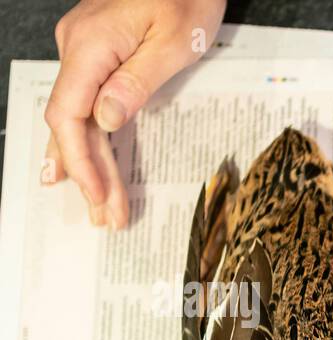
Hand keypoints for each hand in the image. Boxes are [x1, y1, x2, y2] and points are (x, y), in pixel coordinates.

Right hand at [43, 0, 225, 228]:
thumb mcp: (174, 40)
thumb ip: (137, 81)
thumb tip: (106, 120)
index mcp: (90, 45)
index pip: (69, 116)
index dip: (80, 162)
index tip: (96, 196)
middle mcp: (78, 47)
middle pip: (72, 123)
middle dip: (89, 174)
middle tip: (106, 218)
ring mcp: (86, 49)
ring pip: (79, 116)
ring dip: (89, 162)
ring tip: (100, 205)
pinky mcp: (100, 52)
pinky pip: (88, 102)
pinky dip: (90, 137)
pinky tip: (84, 165)